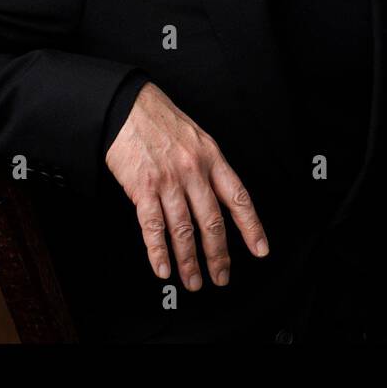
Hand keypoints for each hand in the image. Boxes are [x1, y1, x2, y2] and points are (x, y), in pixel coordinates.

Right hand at [104, 81, 268, 289]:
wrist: (127, 106)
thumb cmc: (160, 120)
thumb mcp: (196, 137)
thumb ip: (208, 166)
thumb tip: (218, 197)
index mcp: (212, 157)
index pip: (238, 198)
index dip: (251, 227)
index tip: (260, 249)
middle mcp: (194, 171)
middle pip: (212, 222)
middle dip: (218, 255)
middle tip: (221, 277)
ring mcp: (169, 180)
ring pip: (184, 230)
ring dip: (189, 261)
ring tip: (193, 281)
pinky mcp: (143, 187)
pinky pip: (153, 226)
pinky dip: (159, 251)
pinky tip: (163, 268)